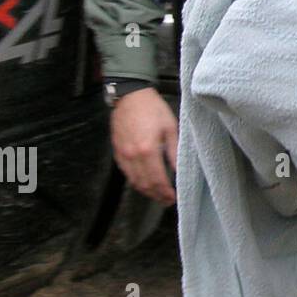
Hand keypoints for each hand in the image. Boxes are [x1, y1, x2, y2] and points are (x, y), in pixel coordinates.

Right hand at [110, 88, 178, 204]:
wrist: (131, 96)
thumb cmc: (152, 108)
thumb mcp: (170, 128)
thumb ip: (174, 151)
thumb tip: (179, 170)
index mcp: (147, 150)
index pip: (157, 180)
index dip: (165, 192)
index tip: (172, 197)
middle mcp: (132, 155)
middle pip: (144, 184)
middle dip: (156, 195)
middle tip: (166, 200)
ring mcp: (122, 154)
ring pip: (133, 181)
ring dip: (145, 191)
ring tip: (157, 194)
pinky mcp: (117, 151)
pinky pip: (126, 172)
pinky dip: (135, 181)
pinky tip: (144, 181)